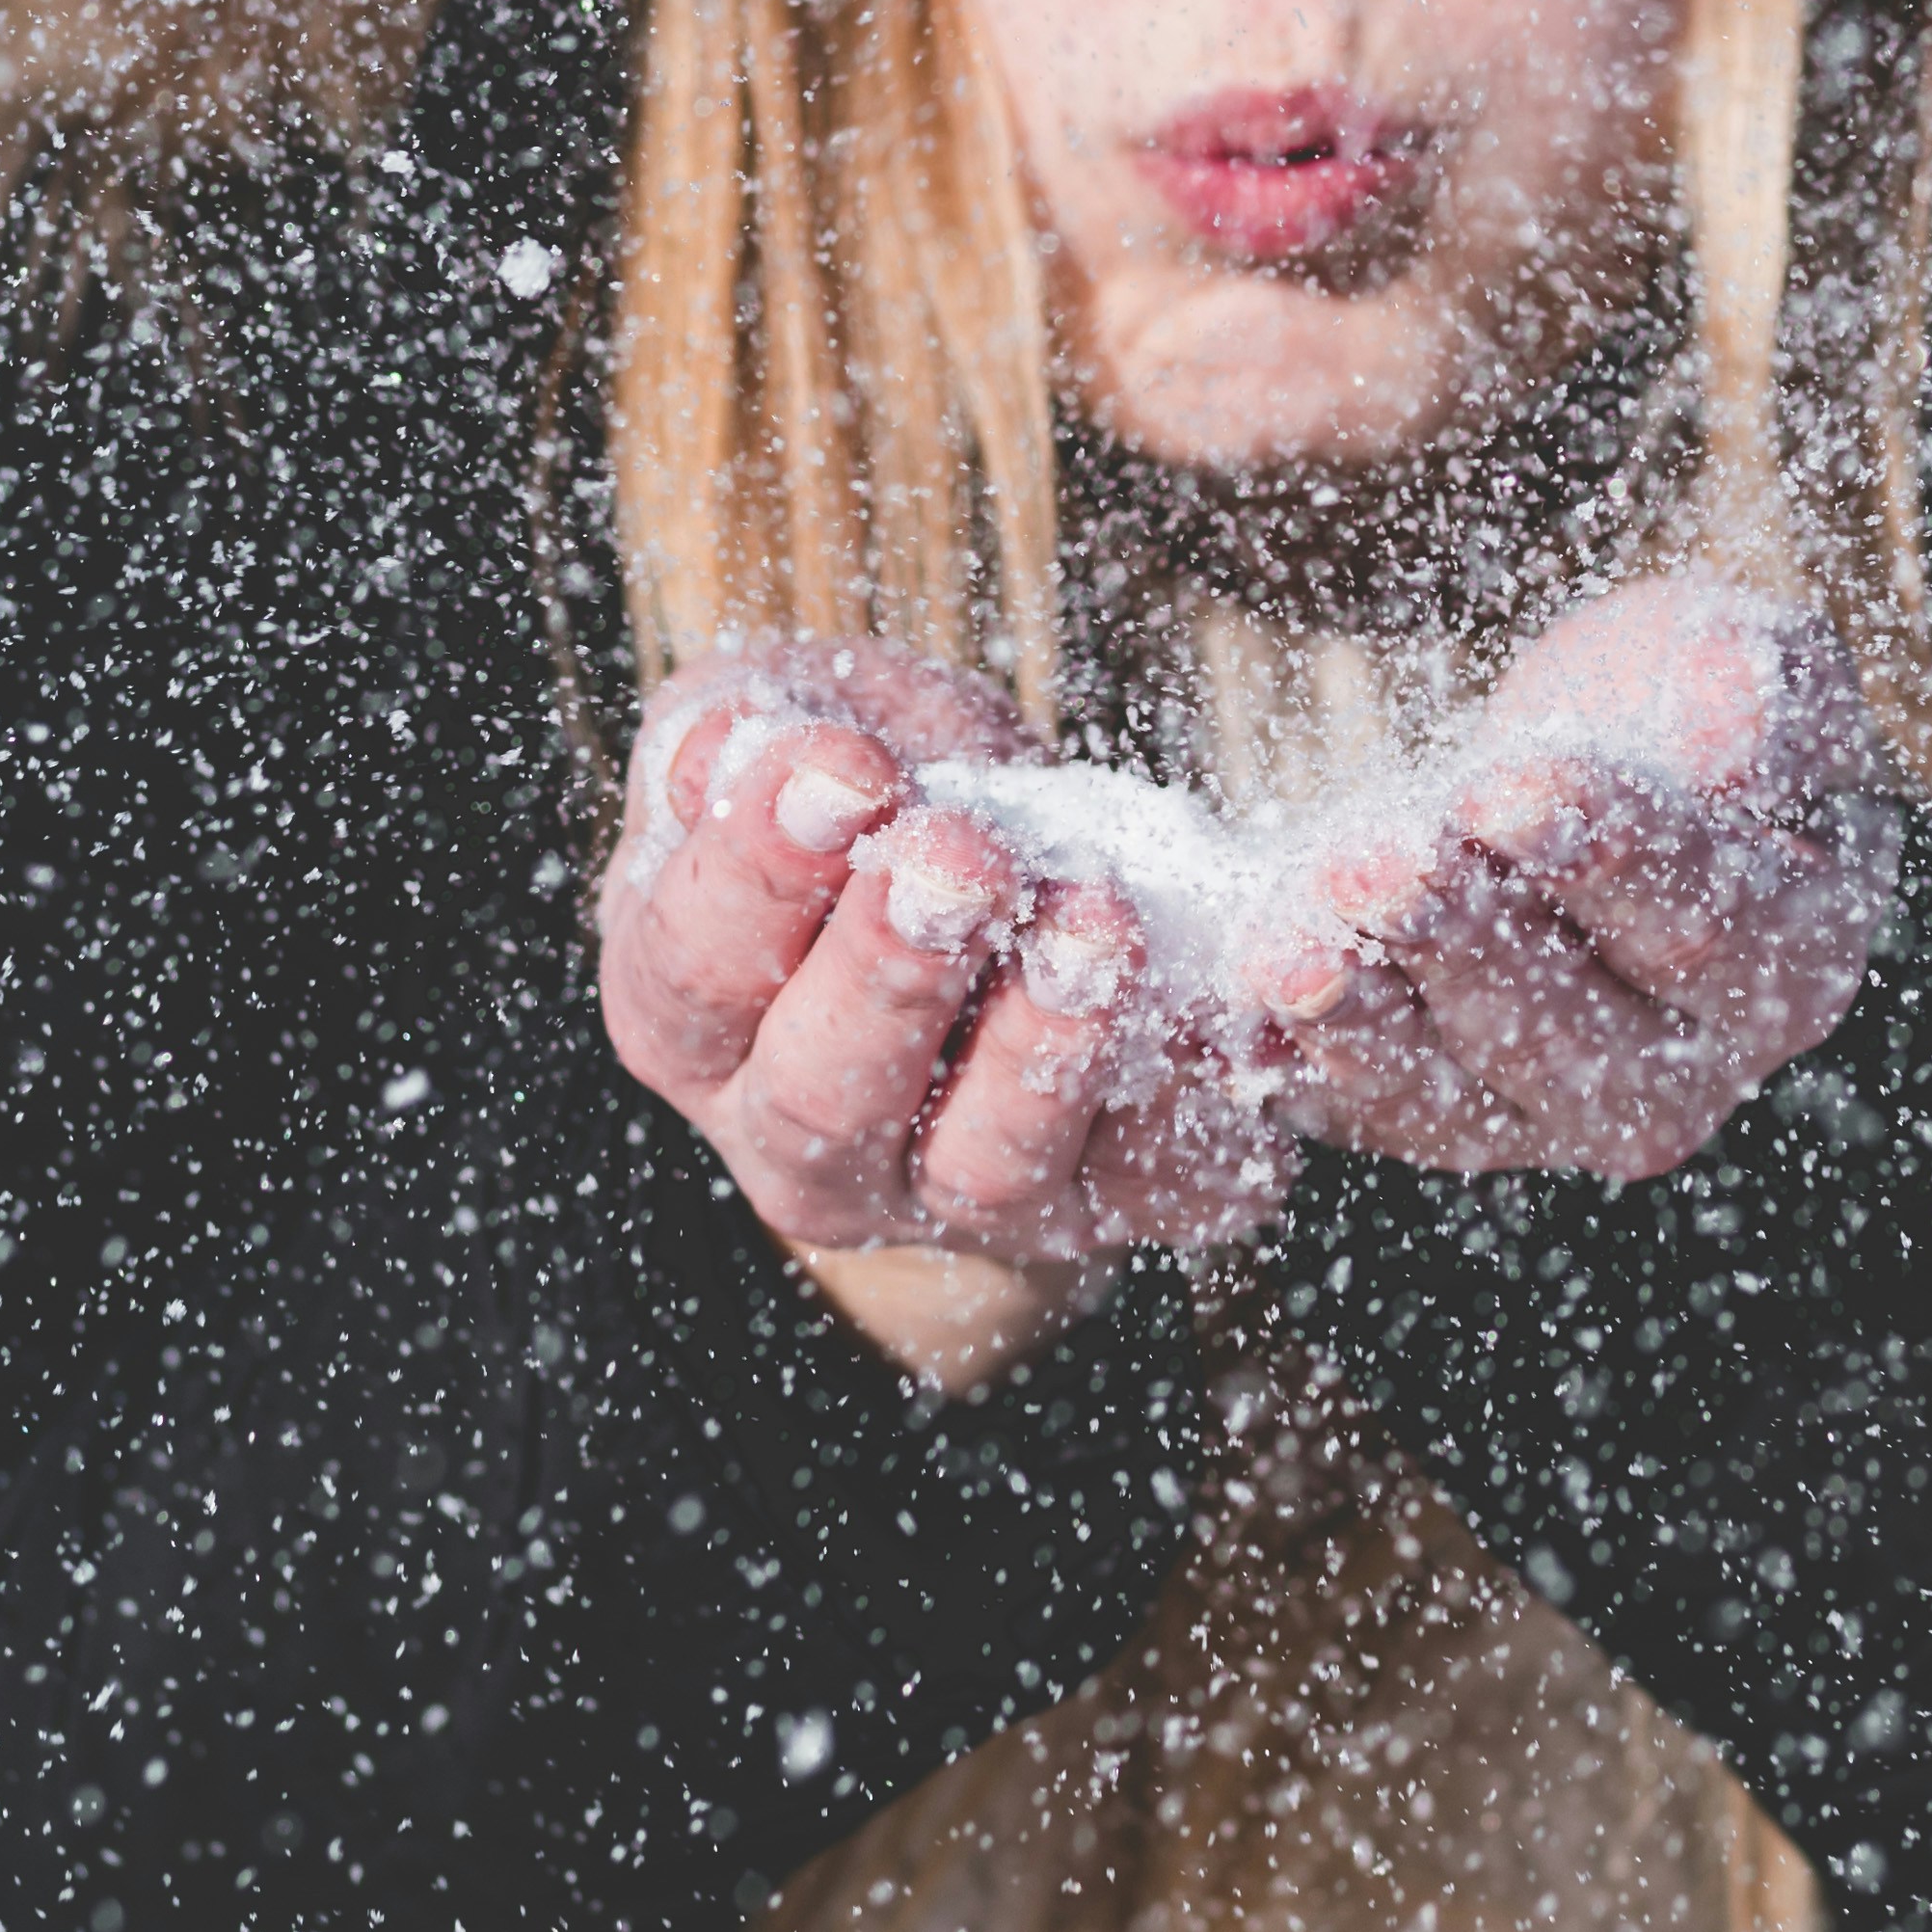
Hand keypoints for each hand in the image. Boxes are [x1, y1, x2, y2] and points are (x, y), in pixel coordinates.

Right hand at [596, 637, 1282, 1275]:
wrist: (1012, 885)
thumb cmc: (880, 788)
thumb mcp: (798, 726)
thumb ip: (747, 729)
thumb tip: (721, 757)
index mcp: (695, 1019)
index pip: (696, 966)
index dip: (760, 872)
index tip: (842, 770)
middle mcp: (802, 1142)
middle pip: (826, 1093)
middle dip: (896, 972)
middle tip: (963, 858)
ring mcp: (950, 1194)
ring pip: (987, 1164)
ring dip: (1047, 1049)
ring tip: (1099, 929)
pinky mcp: (1100, 1205)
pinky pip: (1158, 1185)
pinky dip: (1201, 1121)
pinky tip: (1236, 1029)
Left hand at [1243, 579, 1902, 1180]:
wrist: (1583, 779)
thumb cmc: (1685, 711)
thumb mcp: (1754, 665)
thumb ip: (1768, 701)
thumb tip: (1735, 750)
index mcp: (1788, 957)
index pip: (1699, 918)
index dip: (1604, 853)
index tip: (1508, 789)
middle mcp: (1685, 1070)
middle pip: (1573, 1030)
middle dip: (1464, 940)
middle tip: (1379, 862)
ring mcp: (1556, 1115)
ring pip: (1460, 1092)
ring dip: (1366, 1017)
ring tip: (1290, 946)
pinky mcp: (1442, 1119)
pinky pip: (1369, 1110)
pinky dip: (1303, 1058)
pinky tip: (1247, 998)